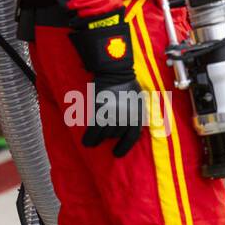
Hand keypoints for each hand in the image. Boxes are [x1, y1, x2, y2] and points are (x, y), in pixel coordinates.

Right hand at [70, 12, 144, 157]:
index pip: (133, 137)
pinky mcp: (101, 113)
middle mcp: (127, 118)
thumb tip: (136, 129)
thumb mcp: (138, 99)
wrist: (114, 71)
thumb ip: (137, 114)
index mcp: (138, 115)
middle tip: (102, 135)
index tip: (116, 153)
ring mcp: (114, 116)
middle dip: (109, 135)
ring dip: (99, 137)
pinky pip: (94, 132)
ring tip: (94, 138)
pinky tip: (86, 143)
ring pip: (105, 134)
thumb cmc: (126, 82)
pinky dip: (89, 139)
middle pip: (116, 134)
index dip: (124, 147)